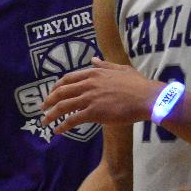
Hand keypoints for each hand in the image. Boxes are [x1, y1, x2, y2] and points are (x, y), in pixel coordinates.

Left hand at [38, 59, 161, 133]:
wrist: (147, 97)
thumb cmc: (138, 84)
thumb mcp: (121, 68)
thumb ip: (105, 64)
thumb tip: (93, 59)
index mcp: (93, 73)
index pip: (67, 79)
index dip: (56, 87)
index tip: (51, 94)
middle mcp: (88, 84)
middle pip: (60, 92)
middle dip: (48, 101)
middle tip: (43, 109)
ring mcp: (90, 98)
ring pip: (62, 106)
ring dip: (50, 115)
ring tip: (44, 122)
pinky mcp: (94, 112)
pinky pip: (72, 120)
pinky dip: (62, 126)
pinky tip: (57, 131)